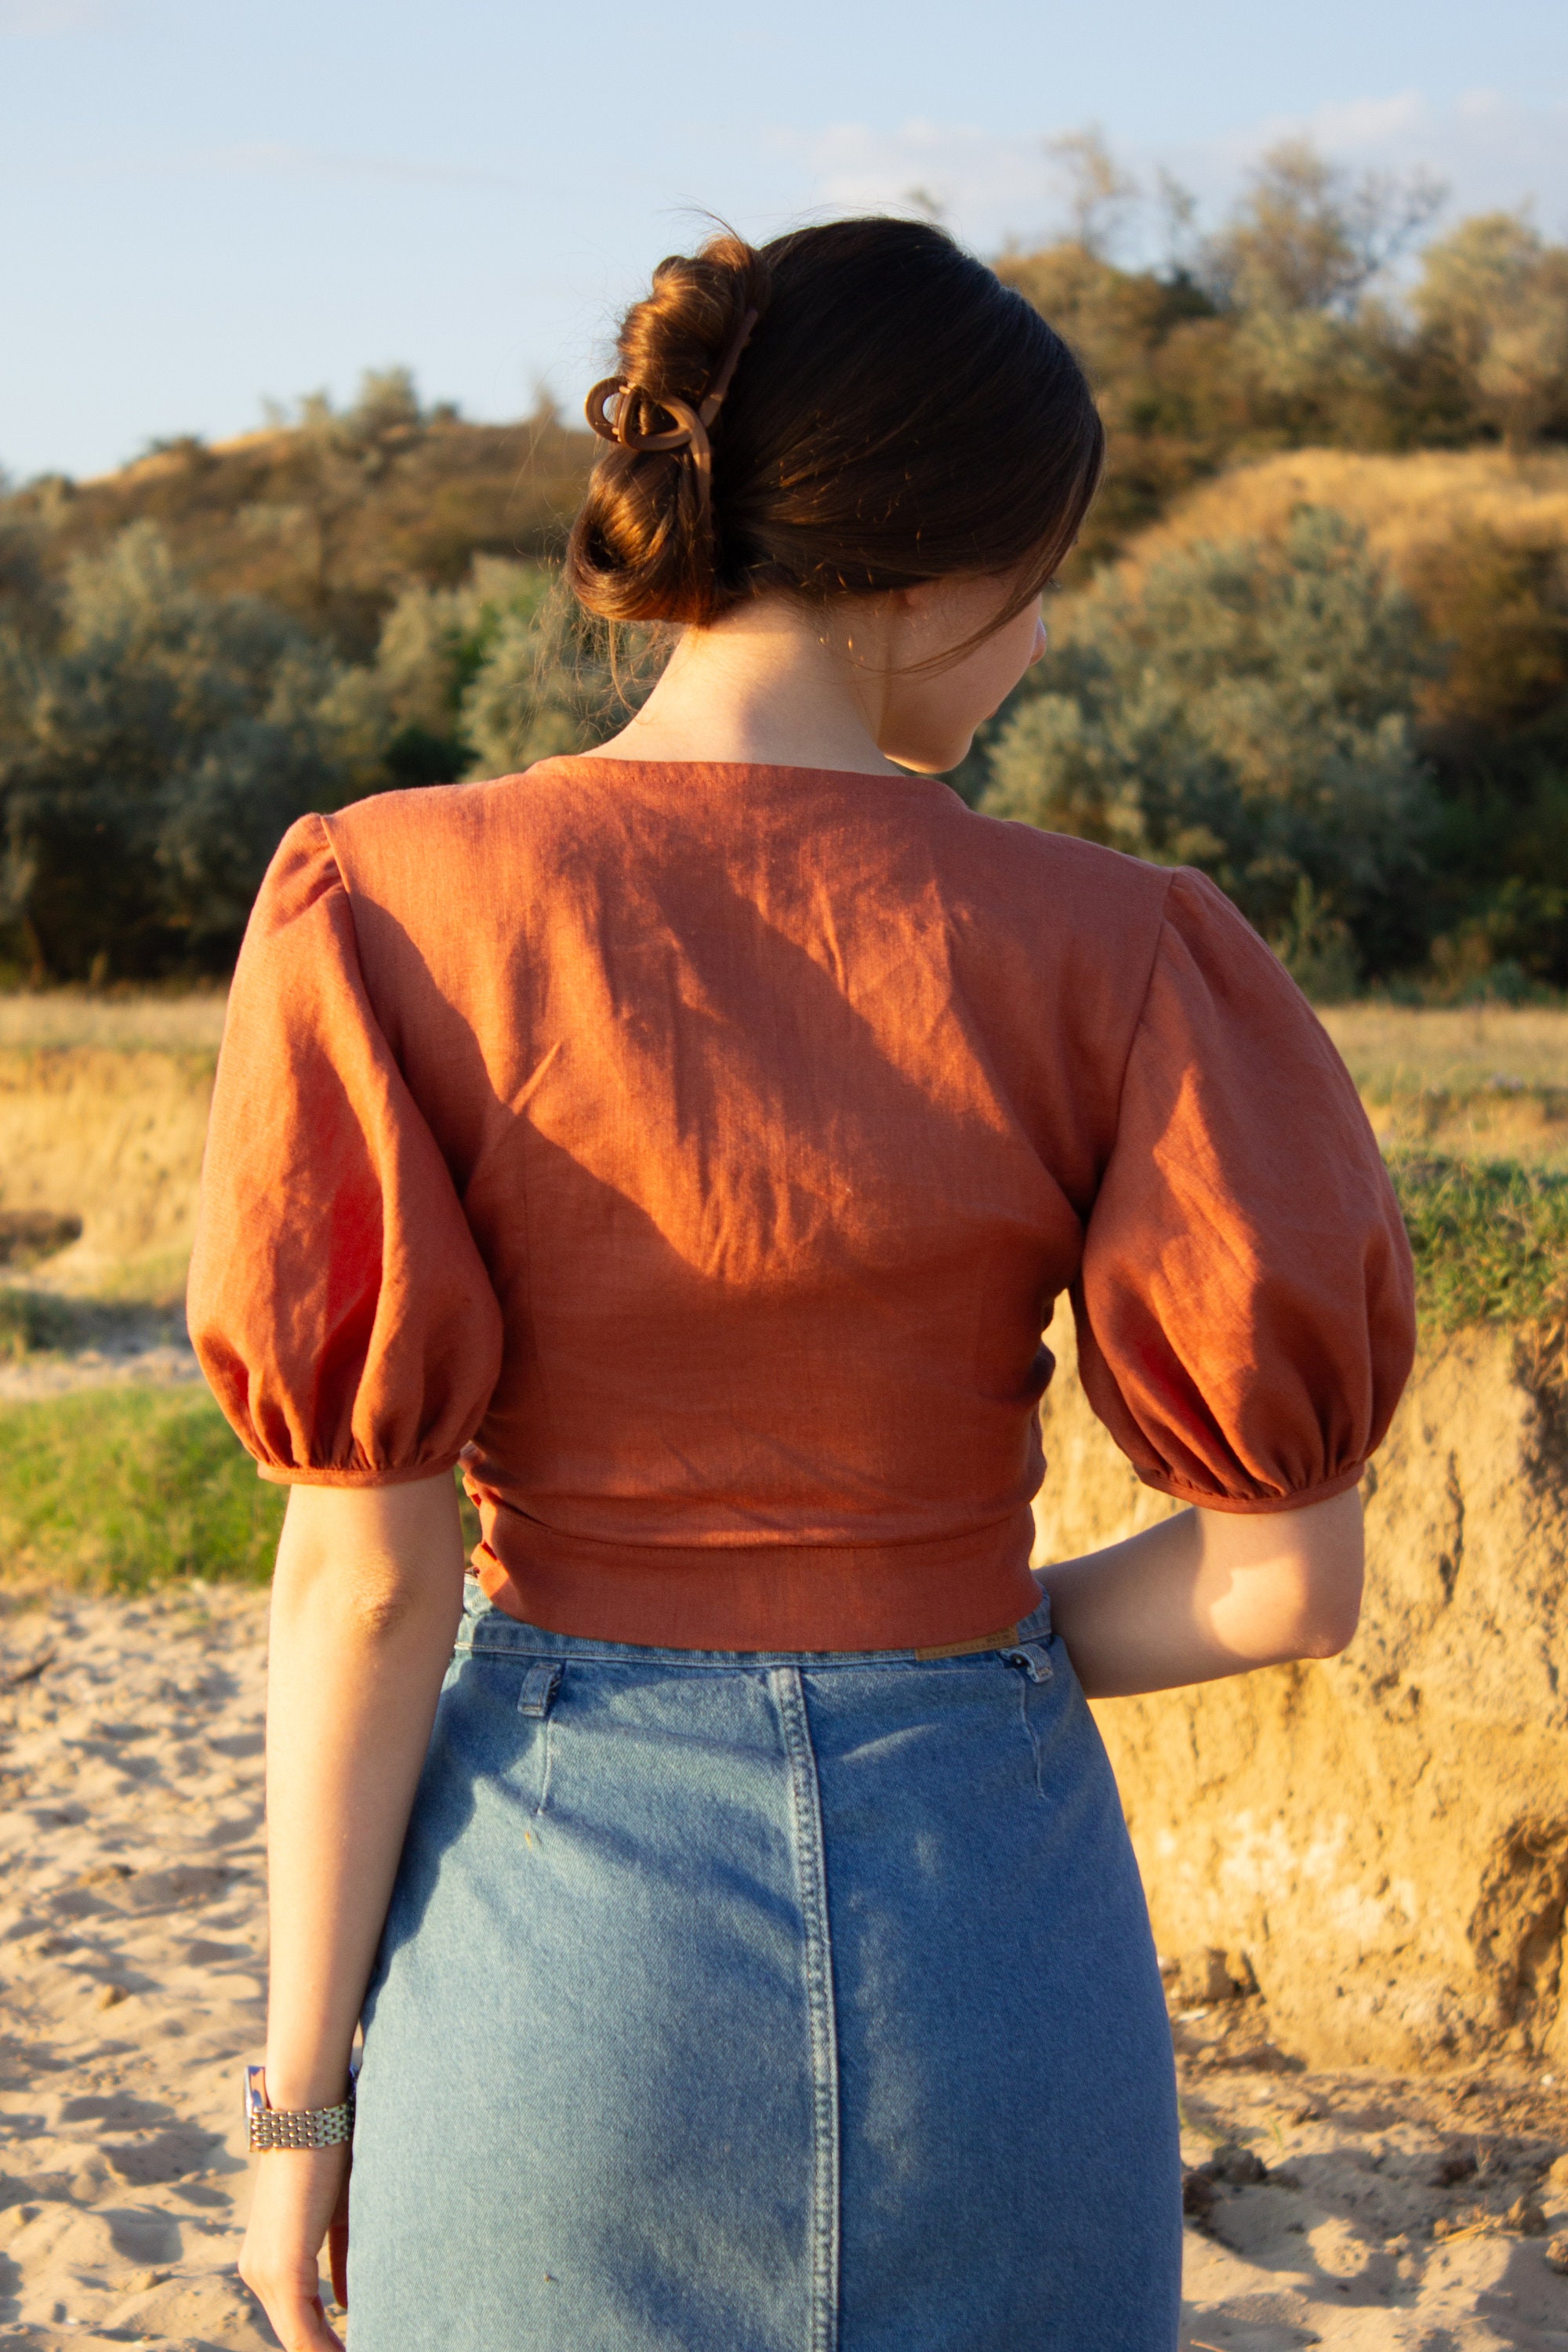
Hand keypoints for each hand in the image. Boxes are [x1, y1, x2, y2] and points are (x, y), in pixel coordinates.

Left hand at [239, 2145, 350, 2351]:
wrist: (307, 2112)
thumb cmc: (329, 2152)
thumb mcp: (339, 2215)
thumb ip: (340, 2259)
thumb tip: (343, 2303)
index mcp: (265, 2259)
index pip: (294, 2318)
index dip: (321, 2341)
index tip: (348, 2347)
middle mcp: (256, 2271)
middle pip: (293, 2333)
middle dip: (322, 2350)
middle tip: (356, 2351)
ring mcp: (265, 2271)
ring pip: (296, 2335)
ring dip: (324, 2350)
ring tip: (357, 2351)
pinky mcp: (282, 2267)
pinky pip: (301, 2328)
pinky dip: (322, 2348)